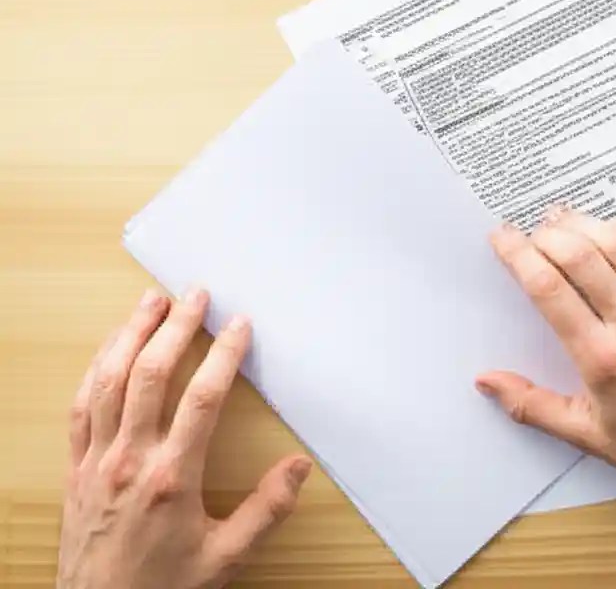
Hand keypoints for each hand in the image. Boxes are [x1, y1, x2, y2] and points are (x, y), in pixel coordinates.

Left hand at [59, 288, 312, 588]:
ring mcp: (96, 461)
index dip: (222, 355)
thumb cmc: (163, 588)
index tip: (239, 326)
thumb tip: (299, 467)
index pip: (201, 398)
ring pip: (108, 381)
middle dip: (175, 327)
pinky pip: (81, 406)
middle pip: (149, 375)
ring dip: (129, 335)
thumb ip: (266, 510)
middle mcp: (129, 460)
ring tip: (150, 302)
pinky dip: (95, 370)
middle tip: (196, 295)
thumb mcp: (226, 558)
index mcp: (171, 478)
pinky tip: (110, 349)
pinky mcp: (76, 469)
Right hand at [476, 208, 615, 549]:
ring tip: (566, 219)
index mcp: (602, 360)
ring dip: (589, 225)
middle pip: (582, 257)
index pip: (549, 289)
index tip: (502, 239)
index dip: (518, 255)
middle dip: (548, 234)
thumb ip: (530, 405)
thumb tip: (486, 380)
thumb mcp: (584, 434)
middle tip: (532, 228)